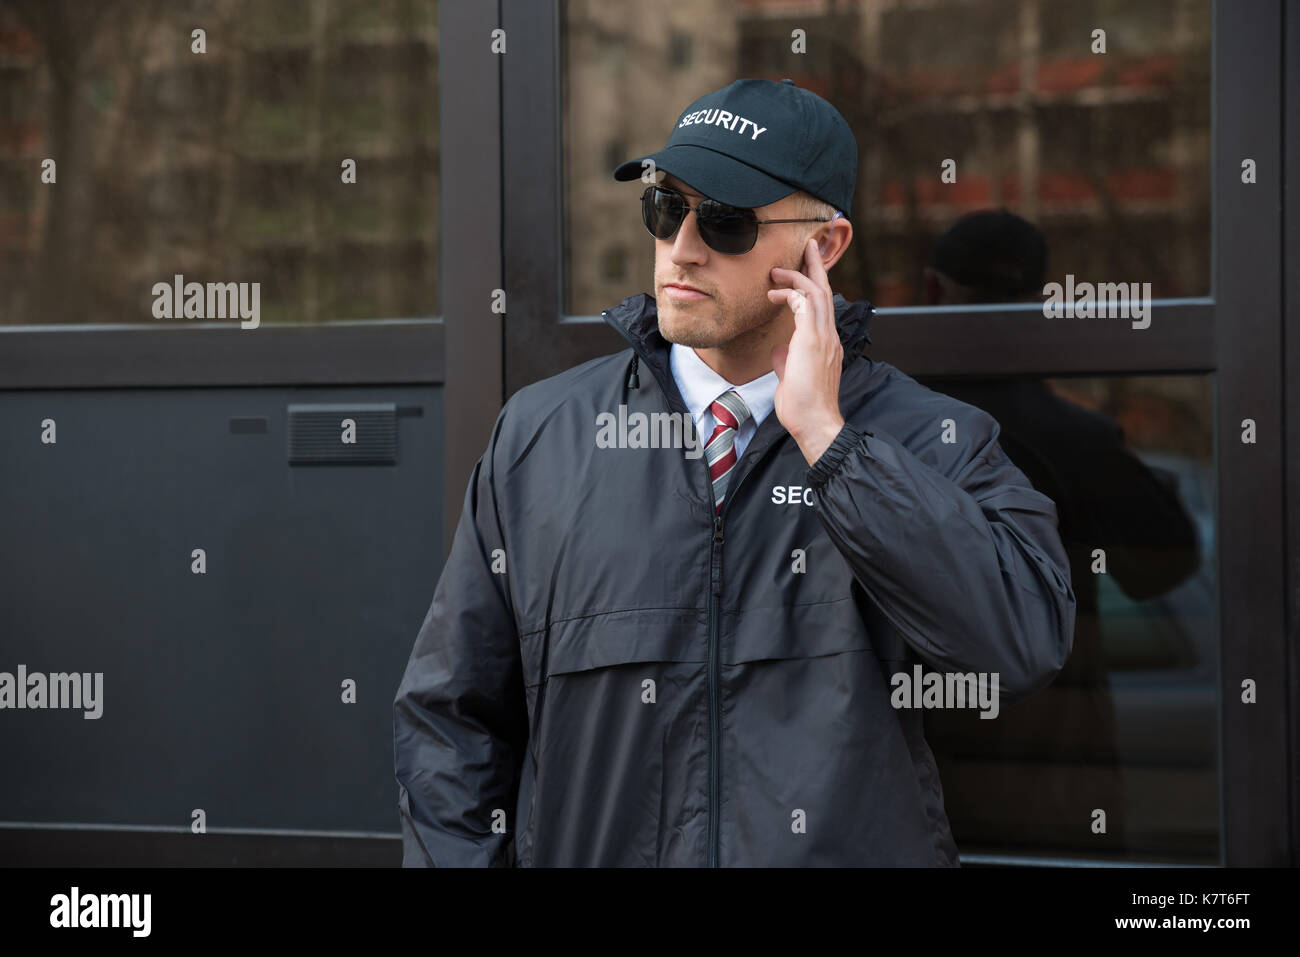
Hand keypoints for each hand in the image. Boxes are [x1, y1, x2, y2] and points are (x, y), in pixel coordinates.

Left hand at [768, 238, 845, 465]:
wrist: (814, 422)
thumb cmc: (804, 406)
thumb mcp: (792, 377)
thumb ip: (787, 360)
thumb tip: (780, 350)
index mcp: (827, 344)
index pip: (823, 307)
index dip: (813, 286)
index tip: (801, 273)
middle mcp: (829, 336)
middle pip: (825, 291)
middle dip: (816, 267)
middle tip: (808, 245)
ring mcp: (824, 337)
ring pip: (817, 292)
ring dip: (799, 274)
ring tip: (780, 267)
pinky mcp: (813, 339)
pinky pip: (805, 303)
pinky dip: (790, 292)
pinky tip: (775, 292)